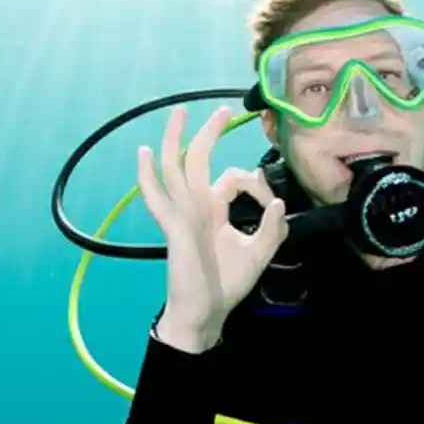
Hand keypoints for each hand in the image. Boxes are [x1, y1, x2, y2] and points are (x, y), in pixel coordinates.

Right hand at [136, 105, 287, 351]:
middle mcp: (197, 206)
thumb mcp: (260, 253)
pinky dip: (148, 176)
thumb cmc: (227, 284)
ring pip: (175, 169)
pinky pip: (157, 198)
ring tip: (180, 113)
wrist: (206, 312)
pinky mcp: (174, 227)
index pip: (231, 178)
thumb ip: (273, 229)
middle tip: (221, 110)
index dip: (253, 181)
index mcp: (216, 210)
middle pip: (198, 160)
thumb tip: (280, 202)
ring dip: (176, 140)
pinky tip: (144, 154)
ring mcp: (183, 214)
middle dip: (209, 133)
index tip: (271, 202)